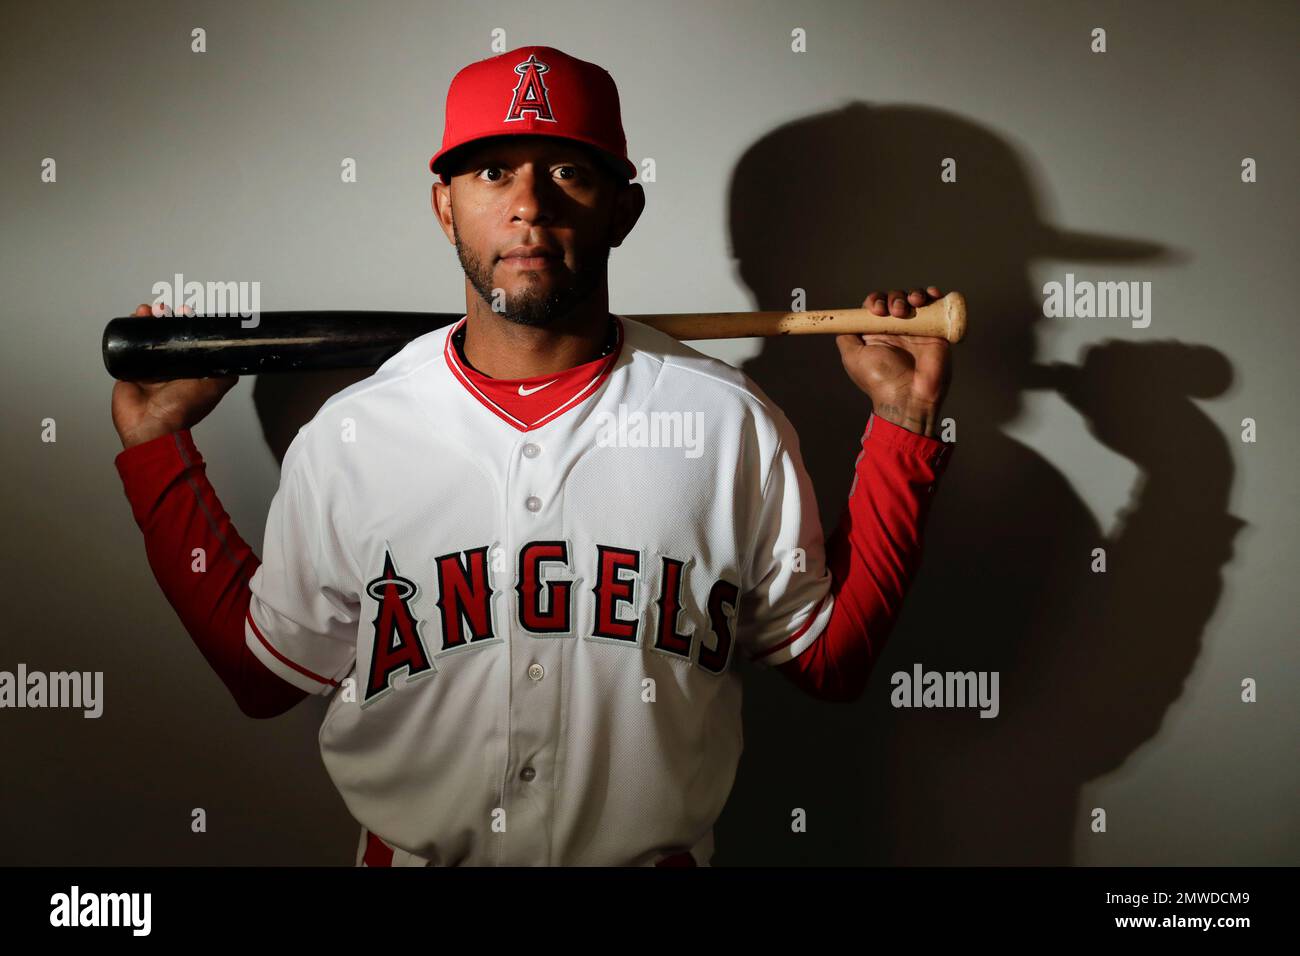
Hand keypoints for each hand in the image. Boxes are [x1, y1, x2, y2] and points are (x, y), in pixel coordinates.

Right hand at [110, 303, 238, 449]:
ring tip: (147, 311)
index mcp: (188, 370)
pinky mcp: (129, 369)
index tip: (184, 312)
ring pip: (147, 336)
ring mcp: (148, 368)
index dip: (186, 324)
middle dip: (164, 318)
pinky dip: (130, 329)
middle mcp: (169, 367)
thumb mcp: (212, 388)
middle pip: (166, 334)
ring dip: (147, 319)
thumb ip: (226, 375)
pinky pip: (127, 345)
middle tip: (163, 309)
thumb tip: (239, 361)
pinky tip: (134, 318)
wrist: (150, 425)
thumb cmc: (181, 410)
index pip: (188, 340)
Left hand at [836, 287, 952, 436]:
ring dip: (913, 294)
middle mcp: (897, 329)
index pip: (875, 305)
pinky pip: (937, 306)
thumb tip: (842, 322)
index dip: (876, 300)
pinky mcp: (936, 331)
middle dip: (894, 298)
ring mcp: (917, 329)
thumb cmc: (879, 380)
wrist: (908, 396)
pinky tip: (930, 296)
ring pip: (915, 298)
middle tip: (895, 311)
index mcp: (877, 333)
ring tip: (912, 304)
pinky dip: (934, 295)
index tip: (877, 309)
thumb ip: (846, 338)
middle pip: (895, 298)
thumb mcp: (853, 358)